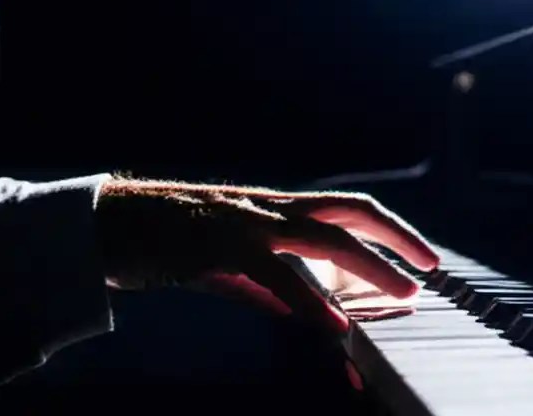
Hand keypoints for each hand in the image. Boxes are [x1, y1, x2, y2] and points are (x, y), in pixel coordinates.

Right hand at [95, 178, 439, 332]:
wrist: (104, 226)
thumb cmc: (164, 243)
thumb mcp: (227, 263)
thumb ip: (270, 284)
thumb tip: (308, 309)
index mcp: (272, 208)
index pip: (345, 208)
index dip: (388, 227)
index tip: (420, 254)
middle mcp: (267, 207)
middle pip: (348, 210)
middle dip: (395, 236)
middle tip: (428, 268)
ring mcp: (246, 221)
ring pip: (324, 238)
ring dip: (369, 268)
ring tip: (402, 294)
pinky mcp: (221, 246)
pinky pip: (276, 273)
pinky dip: (310, 300)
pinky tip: (334, 324)